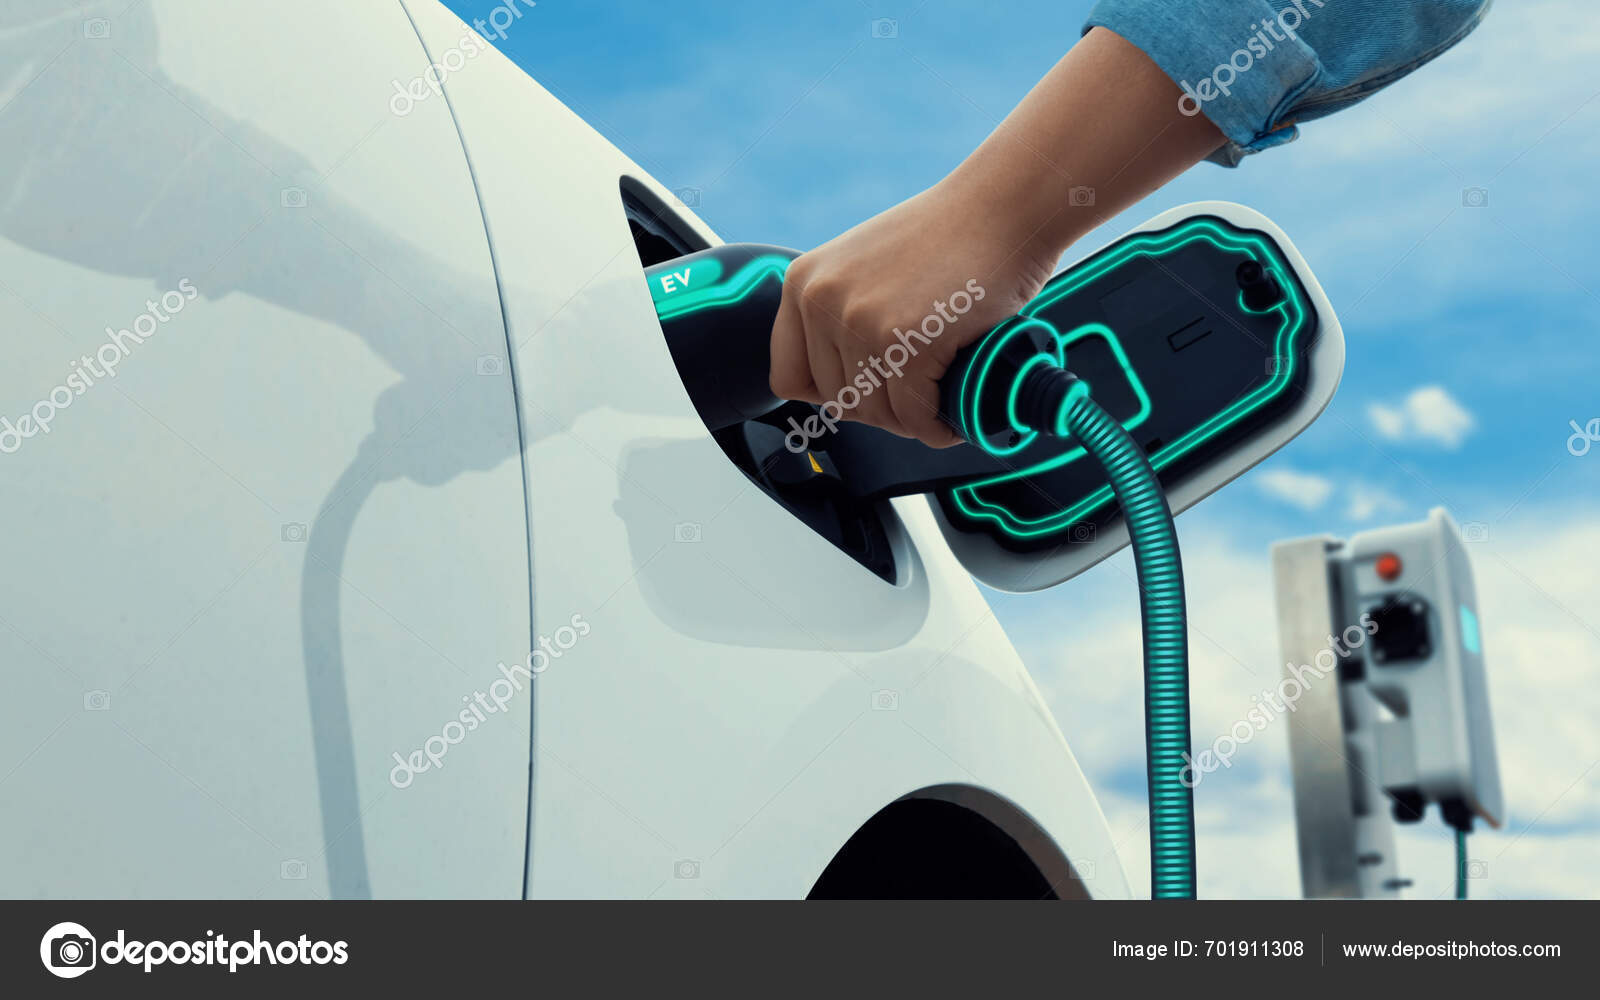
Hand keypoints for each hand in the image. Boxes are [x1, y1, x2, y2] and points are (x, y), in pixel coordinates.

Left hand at [766, 27, 1223, 447]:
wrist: (1004, 205)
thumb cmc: (949, 237)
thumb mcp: (865, 266)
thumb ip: (841, 311)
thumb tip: (842, 385)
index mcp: (803, 283)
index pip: (788, 376)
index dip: (832, 393)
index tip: (870, 389)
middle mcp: (820, 302)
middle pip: (836, 401)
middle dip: (882, 409)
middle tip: (921, 398)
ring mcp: (860, 323)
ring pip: (876, 413)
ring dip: (911, 420)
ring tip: (940, 403)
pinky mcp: (906, 343)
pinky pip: (914, 415)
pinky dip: (937, 425)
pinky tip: (954, 415)